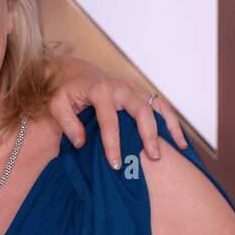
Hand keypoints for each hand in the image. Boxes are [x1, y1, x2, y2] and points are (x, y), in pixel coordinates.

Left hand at [48, 55, 187, 167]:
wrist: (73, 71)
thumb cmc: (64, 90)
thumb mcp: (57, 105)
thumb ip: (68, 123)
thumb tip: (82, 143)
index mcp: (100, 91)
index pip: (109, 121)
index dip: (113, 144)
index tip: (115, 164)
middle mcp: (120, 88)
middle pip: (141, 111)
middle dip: (148, 134)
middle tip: (152, 157)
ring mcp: (133, 90)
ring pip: (156, 106)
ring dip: (169, 126)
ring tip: (178, 148)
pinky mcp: (139, 94)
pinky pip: (159, 106)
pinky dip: (171, 121)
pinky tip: (178, 139)